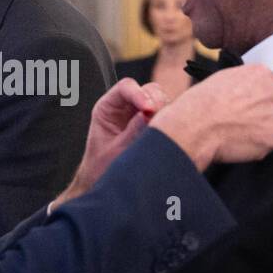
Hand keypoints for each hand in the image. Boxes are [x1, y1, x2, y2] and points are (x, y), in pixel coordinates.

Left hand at [54, 78, 168, 206]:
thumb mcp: (116, 151)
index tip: (148, 109)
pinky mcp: (154, 126)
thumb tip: (149, 116)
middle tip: (160, 120)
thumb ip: (132, 133)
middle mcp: (125, 108)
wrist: (102, 184)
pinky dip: (171, 122)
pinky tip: (170, 134)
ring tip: (164, 129)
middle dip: (157, 102)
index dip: (139, 94)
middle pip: (148, 90)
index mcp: (108, 108)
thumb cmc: (101, 168)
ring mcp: (141, 116)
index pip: (126, 88)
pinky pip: (168, 116)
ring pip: (162, 101)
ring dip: (166, 112)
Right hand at [151, 65, 272, 169]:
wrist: (193, 126)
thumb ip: (245, 85)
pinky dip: (258, 147)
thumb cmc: (200, 104)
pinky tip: (239, 143)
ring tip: (241, 134)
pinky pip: (270, 145)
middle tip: (265, 122)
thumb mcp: (223, 81)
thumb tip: (249, 93)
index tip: (260, 106)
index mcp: (261, 74)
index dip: (270, 99)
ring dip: (267, 132)